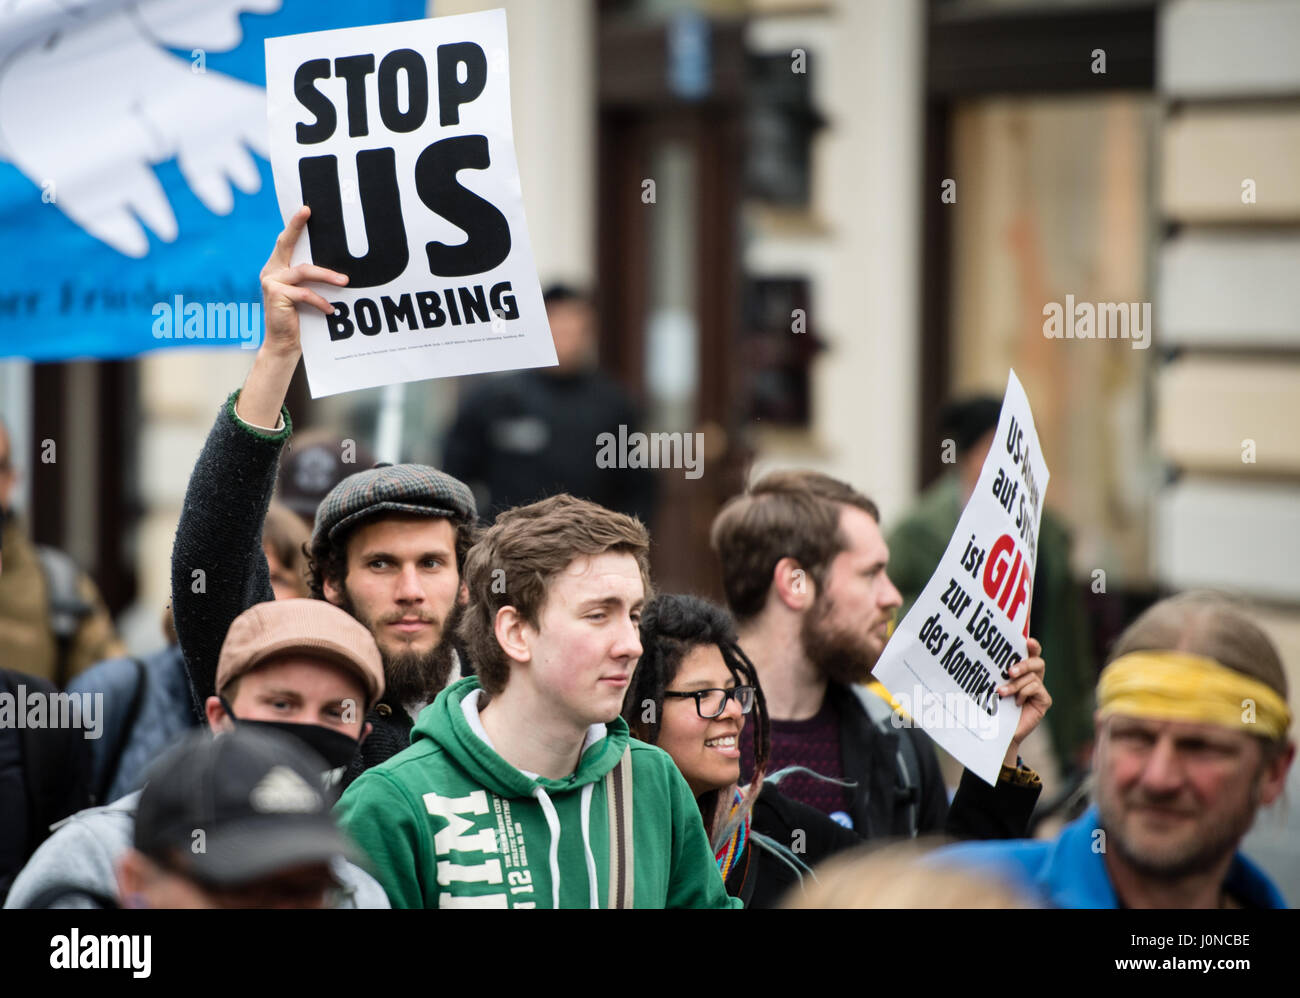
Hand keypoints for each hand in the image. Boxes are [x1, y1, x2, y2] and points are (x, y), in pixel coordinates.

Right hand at [258, 205, 348, 357]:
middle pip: (286, 244)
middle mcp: (270, 271)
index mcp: (277, 267)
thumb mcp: (304, 293)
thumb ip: (309, 278)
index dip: (294, 225)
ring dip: (327, 276)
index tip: (306, 208)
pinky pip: (305, 293)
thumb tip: (334, 262)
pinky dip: (320, 301)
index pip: (286, 242)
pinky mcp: (276, 294)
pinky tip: (331, 310)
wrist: (284, 342)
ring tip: (345, 282)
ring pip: (304, 271)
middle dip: (296, 226)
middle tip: (308, 211)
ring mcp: (271, 282)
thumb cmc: (298, 317)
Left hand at [1000, 636, 1050, 766]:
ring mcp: (1040, 689)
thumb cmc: (993, 705)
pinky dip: (1023, 693)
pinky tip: (1016, 702)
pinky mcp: (1044, 700)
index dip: (1033, 646)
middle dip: (1024, 664)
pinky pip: (1036, 688)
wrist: (998, 731)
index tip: (1028, 641)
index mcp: (1022, 670)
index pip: (1031, 653)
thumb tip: (986, 658)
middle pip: (1037, 662)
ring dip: (1015, 684)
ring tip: (1001, 692)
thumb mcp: (994, 685)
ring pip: (1032, 677)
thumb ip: (997, 673)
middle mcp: (1034, 677)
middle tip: (1010, 671)